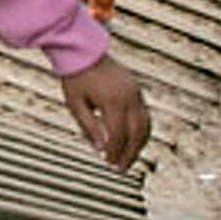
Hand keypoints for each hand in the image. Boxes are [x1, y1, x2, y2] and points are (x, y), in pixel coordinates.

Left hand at [60, 55, 149, 170]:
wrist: (83, 51)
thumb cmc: (75, 77)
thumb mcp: (75, 104)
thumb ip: (89, 127)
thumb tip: (101, 150)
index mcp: (113, 100)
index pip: (118, 135)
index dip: (114, 152)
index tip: (109, 164)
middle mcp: (129, 97)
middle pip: (136, 133)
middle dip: (130, 153)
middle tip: (121, 169)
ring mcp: (136, 92)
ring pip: (145, 125)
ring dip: (139, 144)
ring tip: (128, 158)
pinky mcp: (137, 89)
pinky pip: (145, 115)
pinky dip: (141, 131)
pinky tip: (133, 141)